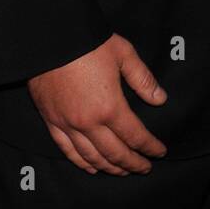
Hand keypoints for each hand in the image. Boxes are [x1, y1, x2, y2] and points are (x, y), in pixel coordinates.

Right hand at [27, 33, 167, 173]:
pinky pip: (67, 150)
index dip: (149, 147)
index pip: (135, 136)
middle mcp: (88, 122)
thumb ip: (143, 79)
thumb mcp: (124, 54)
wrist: (49, 38)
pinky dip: (81, 162)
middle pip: (114, 153)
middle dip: (132, 163)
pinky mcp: (51, 121)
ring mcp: (67, 124)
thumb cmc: (88, 41)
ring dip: (109, 167)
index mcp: (110, 106)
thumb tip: (160, 99)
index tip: (159, 152)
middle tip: (144, 168)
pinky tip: (92, 167)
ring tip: (122, 171)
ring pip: (91, 157)